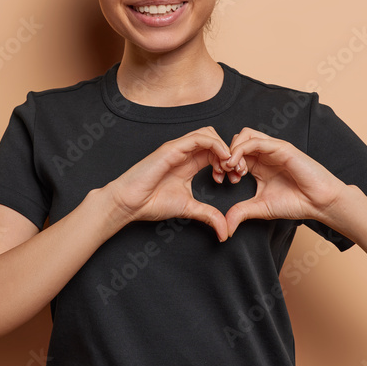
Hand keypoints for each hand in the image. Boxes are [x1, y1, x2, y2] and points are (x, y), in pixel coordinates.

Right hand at [105, 126, 246, 240]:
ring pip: (209, 133)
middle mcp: (184, 152)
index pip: (215, 152)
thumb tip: (225, 232)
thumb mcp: (189, 209)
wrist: (129, 203)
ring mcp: (178, 148)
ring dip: (224, 148)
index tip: (236, 178)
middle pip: (215, 140)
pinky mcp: (172, 148)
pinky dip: (215, 145)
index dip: (230, 162)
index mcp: (189, 163)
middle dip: (231, 153)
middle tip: (237, 172)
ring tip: (230, 166)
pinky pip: (199, 138)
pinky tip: (222, 161)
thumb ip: (208, 215)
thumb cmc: (152, 203)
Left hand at [223, 127, 346, 236]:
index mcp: (259, 165)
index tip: (221, 180)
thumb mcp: (261, 207)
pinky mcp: (281, 148)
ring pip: (245, 135)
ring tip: (232, 168)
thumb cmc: (296, 203)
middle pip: (236, 140)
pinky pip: (256, 141)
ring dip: (233, 149)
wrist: (318, 202)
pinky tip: (239, 167)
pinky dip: (242, 150)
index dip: (223, 164)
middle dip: (225, 154)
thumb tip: (224, 227)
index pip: (234, 153)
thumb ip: (241, 212)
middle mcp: (265, 154)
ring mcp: (273, 149)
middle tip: (225, 173)